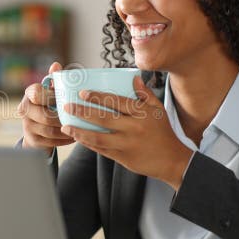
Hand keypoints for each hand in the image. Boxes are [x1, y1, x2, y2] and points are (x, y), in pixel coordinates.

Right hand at [17, 62, 74, 155]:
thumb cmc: (49, 104)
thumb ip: (55, 79)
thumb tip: (56, 65)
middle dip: (62, 117)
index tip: (66, 99)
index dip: (52, 97)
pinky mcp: (32, 140)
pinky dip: (64, 139)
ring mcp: (27, 126)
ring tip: (80, 128)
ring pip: (49, 130)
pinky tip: (74, 136)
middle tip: (77, 117)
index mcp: (29, 93)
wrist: (38, 128)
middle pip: (45, 115)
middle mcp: (25, 109)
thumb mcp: (52, 90)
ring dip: (66, 129)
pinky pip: (51, 141)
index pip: (37, 93)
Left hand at [60, 75, 192, 189]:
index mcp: (142, 114)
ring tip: (66, 126)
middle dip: (83, 112)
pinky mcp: (123, 158)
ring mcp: (127, 145)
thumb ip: (145, 94)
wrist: (172, 160)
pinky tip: (78, 138)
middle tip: (67, 106)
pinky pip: (102, 150)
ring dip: (80, 132)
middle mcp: (133, 129)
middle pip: (104, 118)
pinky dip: (89, 144)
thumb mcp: (158, 110)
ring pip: (99, 137)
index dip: (98, 97)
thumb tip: (134, 78)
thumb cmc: (164, 132)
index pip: (117, 102)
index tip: (83, 92)